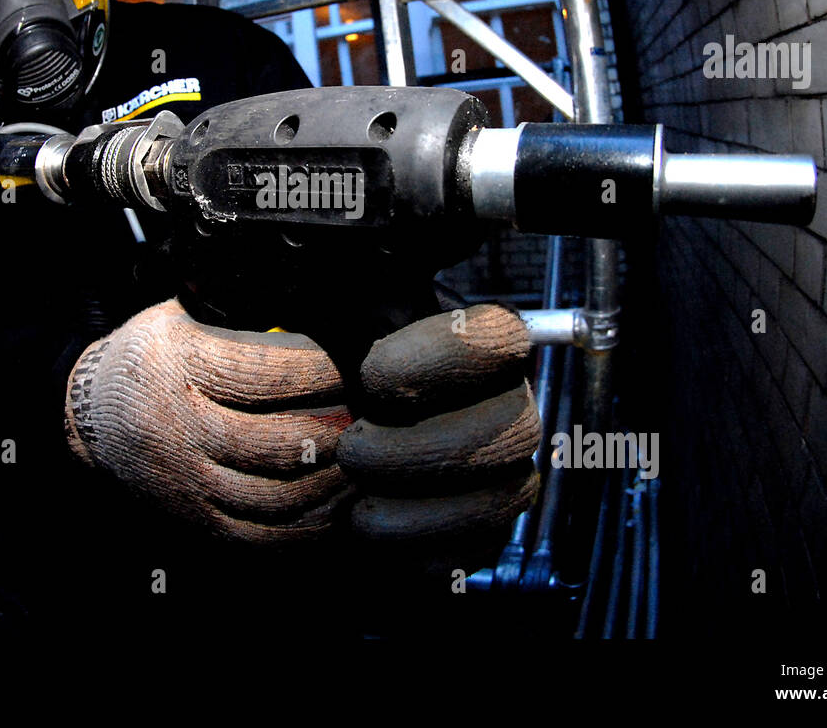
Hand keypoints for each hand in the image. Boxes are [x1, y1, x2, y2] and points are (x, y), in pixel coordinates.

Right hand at [64, 299, 353, 542]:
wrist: (88, 416)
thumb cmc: (153, 355)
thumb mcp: (184, 312)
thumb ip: (242, 306)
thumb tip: (318, 296)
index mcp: (179, 366)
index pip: (264, 374)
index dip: (322, 371)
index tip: (359, 363)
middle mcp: (178, 429)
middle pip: (276, 442)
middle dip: (338, 429)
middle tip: (376, 415)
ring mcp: (185, 483)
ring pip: (275, 497)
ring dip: (331, 481)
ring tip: (364, 457)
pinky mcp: (194, 521)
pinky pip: (260, 538)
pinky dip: (307, 527)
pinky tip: (337, 504)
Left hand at [337, 304, 540, 542]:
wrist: (315, 446)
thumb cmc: (331, 373)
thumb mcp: (342, 317)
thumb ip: (370, 296)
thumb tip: (396, 275)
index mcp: (484, 347)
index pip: (500, 338)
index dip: (441, 358)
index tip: (371, 372)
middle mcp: (510, 409)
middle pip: (512, 430)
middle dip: (423, 448)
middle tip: (354, 451)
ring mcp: (504, 474)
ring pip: (499, 500)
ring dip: (417, 508)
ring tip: (355, 503)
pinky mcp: (482, 534)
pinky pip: (475, 551)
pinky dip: (419, 550)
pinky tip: (371, 531)